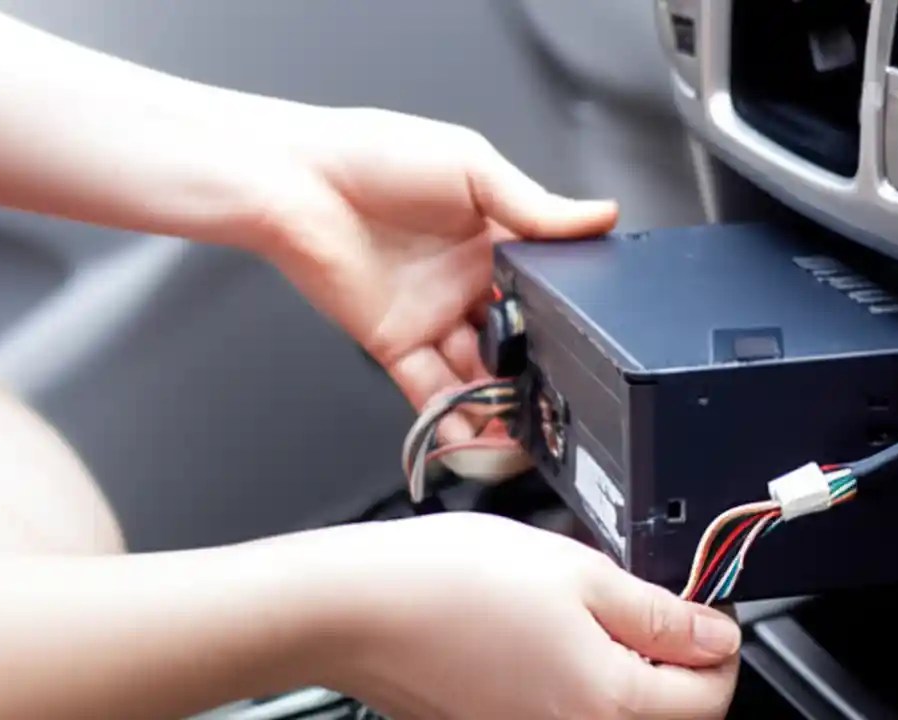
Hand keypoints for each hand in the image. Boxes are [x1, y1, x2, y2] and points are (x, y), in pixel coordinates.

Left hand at [242, 109, 617, 440]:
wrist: (295, 183)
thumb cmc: (374, 155)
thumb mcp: (474, 167)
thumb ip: (537, 206)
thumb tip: (602, 215)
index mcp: (494, 238)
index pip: (544, 289)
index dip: (566, 318)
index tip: (591, 345)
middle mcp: (467, 283)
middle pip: (515, 340)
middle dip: (538, 372)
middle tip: (562, 398)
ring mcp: (433, 318)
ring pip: (478, 374)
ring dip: (501, 405)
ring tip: (528, 430)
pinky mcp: (396, 344)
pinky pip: (431, 391)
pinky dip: (454, 417)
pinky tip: (479, 436)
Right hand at [302, 513, 740, 718]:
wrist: (359, 608)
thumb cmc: (451, 582)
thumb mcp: (579, 573)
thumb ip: (659, 613)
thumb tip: (715, 634)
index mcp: (607, 704)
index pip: (712, 698)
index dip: (720, 645)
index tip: (705, 609)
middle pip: (670, 718)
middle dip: (677, 664)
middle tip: (654, 605)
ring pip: (616, 715)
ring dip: (628, 673)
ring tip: (596, 613)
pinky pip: (568, 714)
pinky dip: (580, 682)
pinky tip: (554, 635)